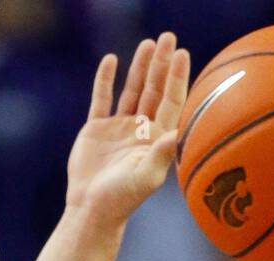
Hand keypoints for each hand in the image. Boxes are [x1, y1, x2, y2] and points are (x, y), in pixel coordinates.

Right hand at [65, 32, 188, 226]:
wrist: (91, 210)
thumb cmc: (122, 199)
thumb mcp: (146, 177)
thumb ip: (163, 153)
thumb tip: (180, 131)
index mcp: (156, 140)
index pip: (171, 102)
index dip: (176, 78)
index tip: (182, 54)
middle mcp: (140, 131)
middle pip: (154, 90)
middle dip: (161, 64)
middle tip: (168, 37)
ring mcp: (119, 128)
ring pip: (132, 90)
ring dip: (139, 67)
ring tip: (148, 43)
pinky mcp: (96, 129)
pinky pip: (102, 98)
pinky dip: (105, 80)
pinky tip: (111, 61)